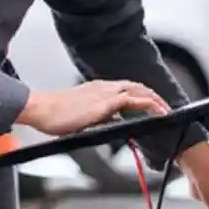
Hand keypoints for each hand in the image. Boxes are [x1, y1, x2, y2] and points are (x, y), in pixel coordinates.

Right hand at [15, 80, 169, 135]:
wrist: (41, 110)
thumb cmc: (54, 115)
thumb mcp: (80, 116)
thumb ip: (97, 117)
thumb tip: (112, 122)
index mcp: (97, 89)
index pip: (125, 88)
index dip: (140, 94)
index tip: (151, 103)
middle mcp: (103, 87)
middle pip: (135, 86)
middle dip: (152, 95)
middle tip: (164, 107)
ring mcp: (105, 93)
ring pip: (138, 90)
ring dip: (155, 99)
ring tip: (166, 110)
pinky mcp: (105, 103)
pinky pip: (134, 100)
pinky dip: (149, 104)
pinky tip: (158, 112)